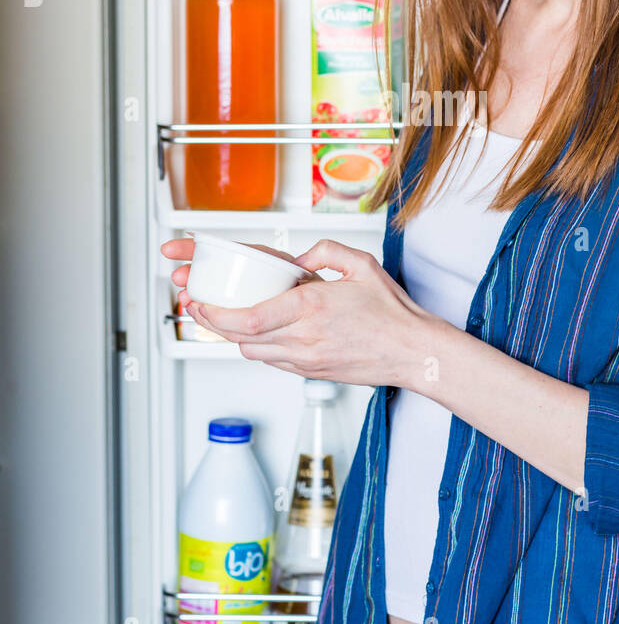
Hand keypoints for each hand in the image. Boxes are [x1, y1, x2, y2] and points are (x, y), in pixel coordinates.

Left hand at [160, 237, 436, 387]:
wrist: (413, 352)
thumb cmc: (393, 314)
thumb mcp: (362, 264)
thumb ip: (325, 251)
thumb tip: (297, 259)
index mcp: (312, 307)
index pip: (249, 319)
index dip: (216, 315)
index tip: (201, 304)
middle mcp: (304, 338)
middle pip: (241, 338)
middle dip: (214, 324)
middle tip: (200, 307)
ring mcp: (306, 359)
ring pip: (253, 352)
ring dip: (235, 336)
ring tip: (227, 317)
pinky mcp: (311, 372)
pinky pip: (272, 361)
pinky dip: (259, 346)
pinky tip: (260, 331)